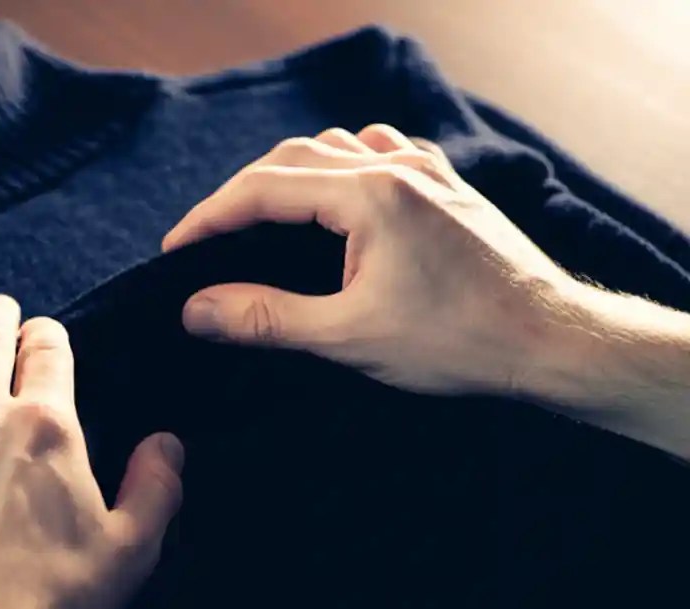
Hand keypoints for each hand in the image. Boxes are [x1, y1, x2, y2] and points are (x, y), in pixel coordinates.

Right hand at [163, 123, 586, 396]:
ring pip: (335, 147)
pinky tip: (337, 196)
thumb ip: (266, 318)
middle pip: (291, 159)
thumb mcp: (349, 337)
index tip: (174, 249)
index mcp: (367, 195)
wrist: (553, 340)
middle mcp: (395, 167)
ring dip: (288, 175)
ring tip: (260, 219)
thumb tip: (196, 309)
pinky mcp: (447, 187)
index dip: (208, 217)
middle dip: (240, 196)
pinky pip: (380, 150)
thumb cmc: (460, 341)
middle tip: (207, 240)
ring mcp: (426, 171)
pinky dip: (341, 165)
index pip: (262, 188)